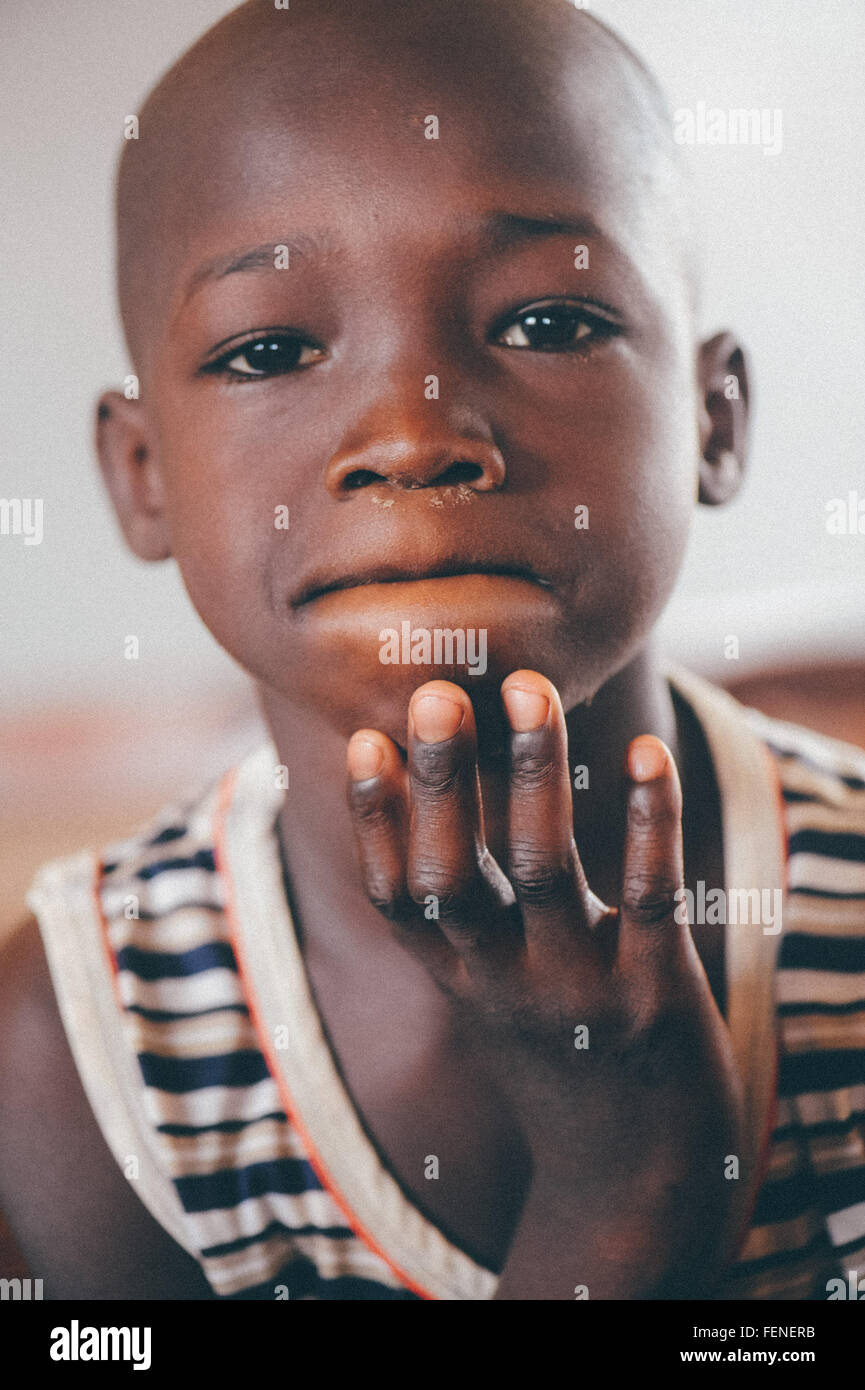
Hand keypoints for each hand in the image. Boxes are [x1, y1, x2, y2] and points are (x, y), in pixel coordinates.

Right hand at [345, 671, 744, 1297]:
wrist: (638, 1175)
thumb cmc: (558, 1052)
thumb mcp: (493, 991)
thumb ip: (465, 916)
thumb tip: (433, 804)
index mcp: (456, 980)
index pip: (397, 897)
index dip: (375, 821)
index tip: (363, 740)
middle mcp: (502, 986)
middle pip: (453, 876)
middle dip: (442, 782)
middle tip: (437, 693)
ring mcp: (577, 993)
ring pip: (542, 870)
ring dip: (533, 773)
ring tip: (530, 688)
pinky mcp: (657, 998)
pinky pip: (649, 897)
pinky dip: (649, 823)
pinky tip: (647, 754)